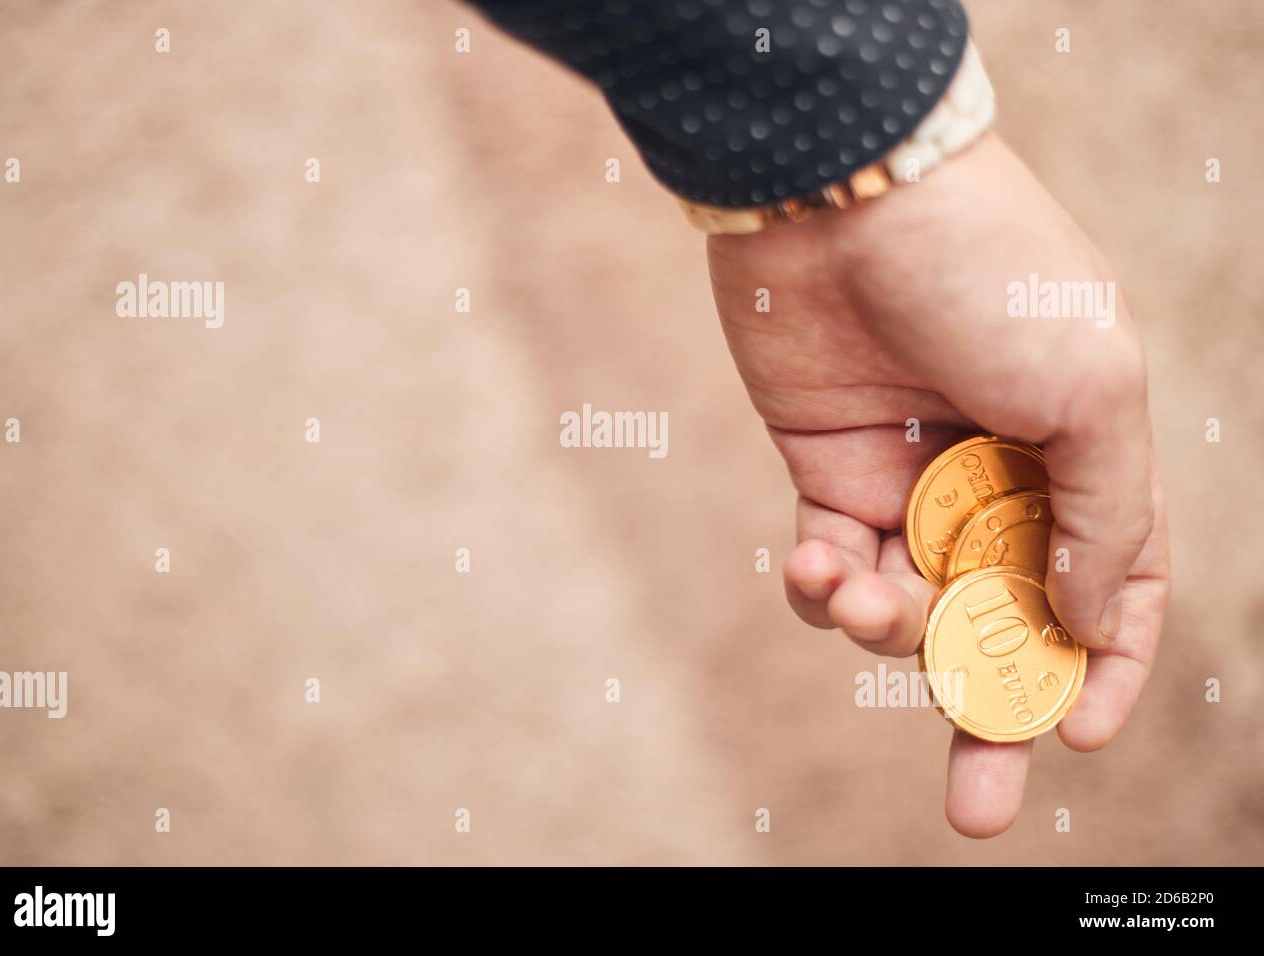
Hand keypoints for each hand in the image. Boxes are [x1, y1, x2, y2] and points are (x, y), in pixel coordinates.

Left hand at [706, 134, 1170, 837]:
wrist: (846, 199)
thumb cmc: (989, 278)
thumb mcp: (1093, 392)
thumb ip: (1103, 518)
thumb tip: (1087, 620)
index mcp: (1088, 459)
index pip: (1115, 590)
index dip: (1104, 668)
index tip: (1074, 735)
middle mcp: (1003, 479)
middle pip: (1005, 624)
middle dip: (988, 716)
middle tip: (976, 811)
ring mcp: (911, 481)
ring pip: (909, 607)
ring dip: (888, 631)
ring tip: (864, 601)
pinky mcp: (827, 473)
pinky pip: (831, 568)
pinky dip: (823, 589)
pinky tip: (818, 570)